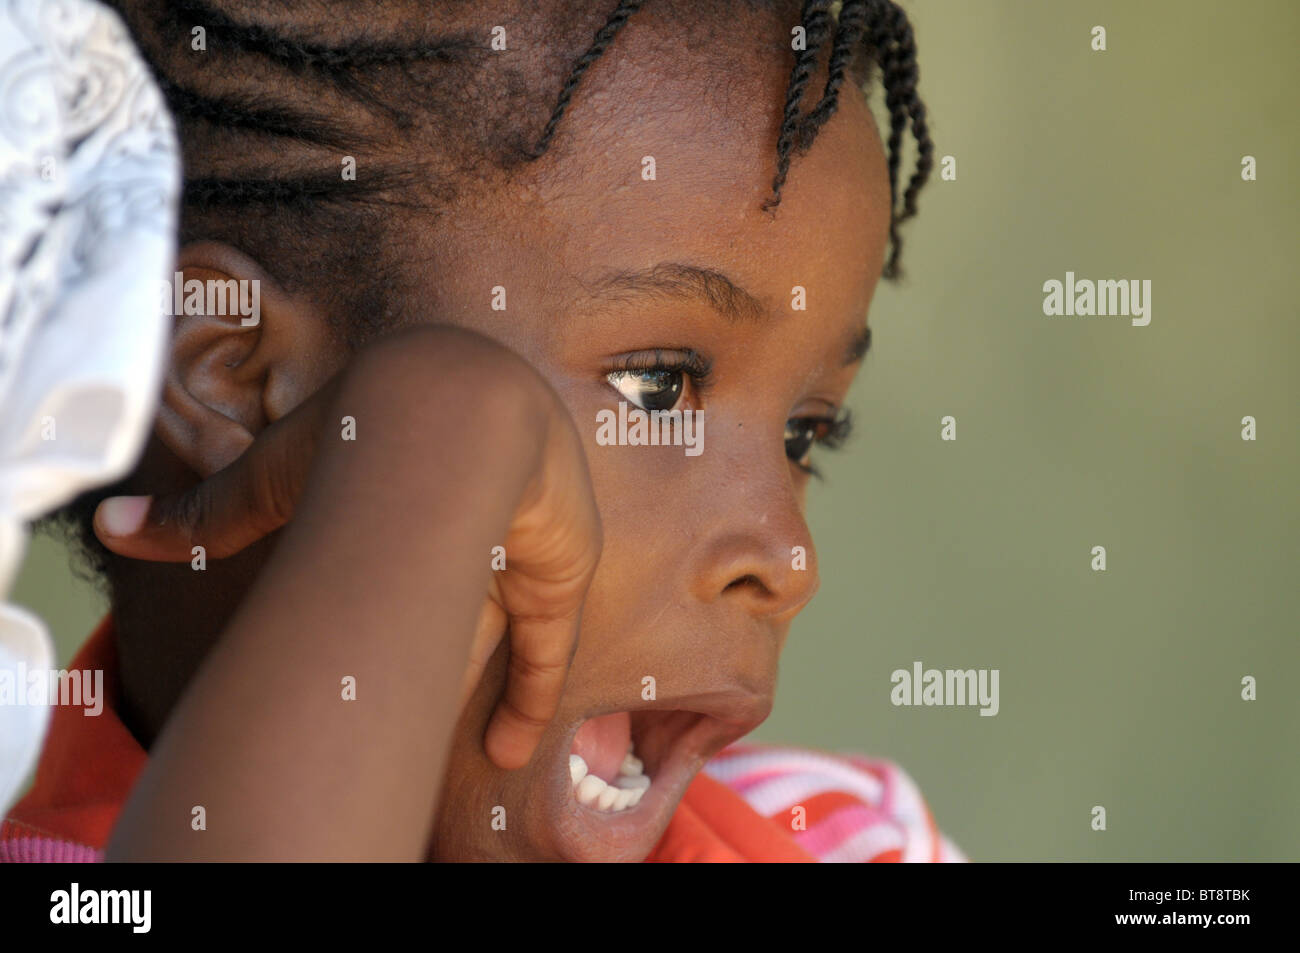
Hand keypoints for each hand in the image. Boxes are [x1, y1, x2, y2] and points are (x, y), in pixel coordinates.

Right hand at [94, 324, 601, 771]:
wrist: (456, 416)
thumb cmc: (358, 435)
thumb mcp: (269, 482)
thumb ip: (203, 516)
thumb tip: (105, 530)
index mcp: (406, 488)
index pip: (398, 554)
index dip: (382, 602)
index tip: (348, 659)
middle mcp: (466, 520)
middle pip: (457, 600)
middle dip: (442, 651)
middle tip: (403, 717)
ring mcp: (517, 546)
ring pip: (506, 628)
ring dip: (487, 685)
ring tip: (458, 752)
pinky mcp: (557, 577)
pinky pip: (546, 647)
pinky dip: (528, 697)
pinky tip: (504, 750)